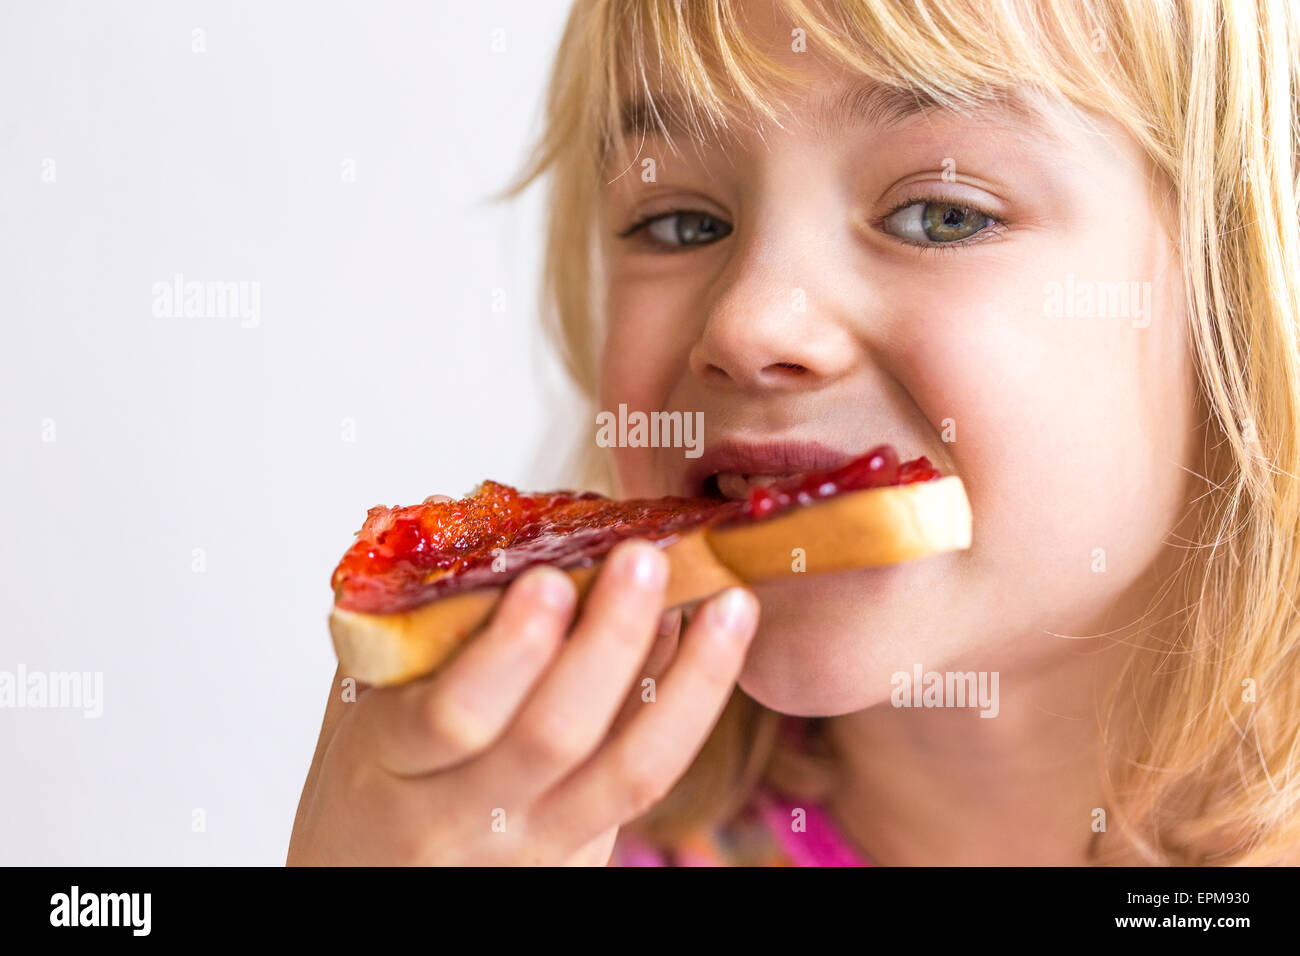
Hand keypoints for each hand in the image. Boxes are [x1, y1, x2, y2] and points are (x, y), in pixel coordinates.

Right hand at [287, 539, 758, 864]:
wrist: (367, 880)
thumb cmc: (367, 775)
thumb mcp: (368, 696)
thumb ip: (427, 621)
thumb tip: (530, 532)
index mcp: (389, 760)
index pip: (454, 712)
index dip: (510, 649)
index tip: (549, 577)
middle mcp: (464, 816)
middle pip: (553, 736)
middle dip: (609, 641)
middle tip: (645, 561)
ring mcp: (532, 846)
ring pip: (627, 774)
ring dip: (689, 682)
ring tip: (727, 605)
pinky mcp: (580, 857)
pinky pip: (644, 784)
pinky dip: (684, 710)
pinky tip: (711, 651)